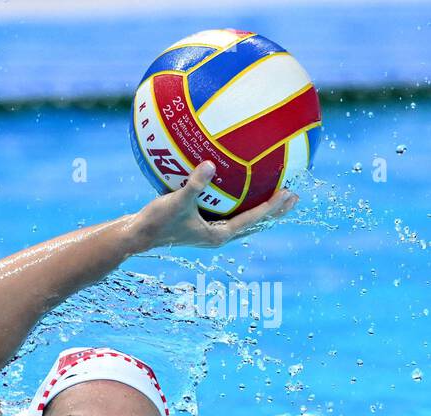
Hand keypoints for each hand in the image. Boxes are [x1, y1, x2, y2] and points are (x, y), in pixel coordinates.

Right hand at [132, 160, 298, 249]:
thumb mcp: (176, 202)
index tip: (289, 192)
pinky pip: (230, 215)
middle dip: (275, 211)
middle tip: (294, 196)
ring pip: (245, 222)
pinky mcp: (202, 226)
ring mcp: (211, 232)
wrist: (136, 236)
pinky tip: (241, 190)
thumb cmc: (156, 222)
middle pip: (255, 224)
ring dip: (262, 210)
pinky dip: (242, 204)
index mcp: (219, 235)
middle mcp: (218, 236)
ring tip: (277, 196)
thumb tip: (209, 164)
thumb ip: (194, 184)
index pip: (253, 220)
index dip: (272, 206)